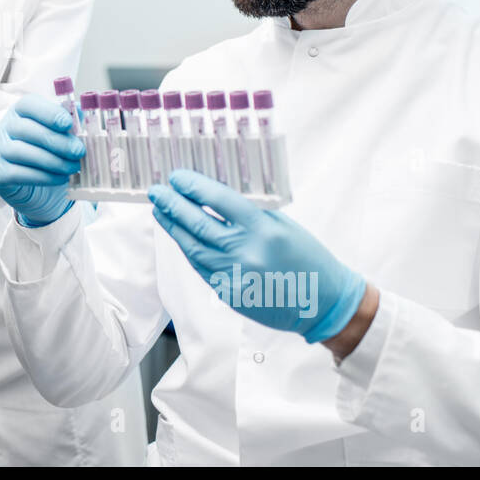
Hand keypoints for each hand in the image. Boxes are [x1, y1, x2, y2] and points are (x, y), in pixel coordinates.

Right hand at [0, 95, 82, 227]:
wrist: (34, 189)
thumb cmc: (47, 154)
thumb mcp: (60, 136)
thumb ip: (70, 123)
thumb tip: (82, 111)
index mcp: (19, 112)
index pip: (28, 104)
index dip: (48, 112)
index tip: (68, 124)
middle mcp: (3, 129)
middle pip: (26, 129)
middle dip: (56, 141)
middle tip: (78, 151)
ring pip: (21, 152)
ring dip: (52, 161)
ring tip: (73, 167)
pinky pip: (19, 174)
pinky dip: (44, 177)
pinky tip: (61, 178)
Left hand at [148, 169, 365, 342]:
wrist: (322, 303)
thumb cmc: (307, 258)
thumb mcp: (282, 225)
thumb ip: (250, 212)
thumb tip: (214, 196)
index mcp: (263, 229)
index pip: (219, 201)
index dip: (194, 187)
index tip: (177, 177)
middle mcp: (246, 252)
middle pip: (198, 225)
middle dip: (173, 205)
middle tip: (157, 191)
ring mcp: (235, 275)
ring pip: (193, 247)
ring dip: (173, 228)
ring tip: (160, 211)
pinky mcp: (229, 293)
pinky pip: (202, 267)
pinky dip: (188, 249)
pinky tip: (179, 236)